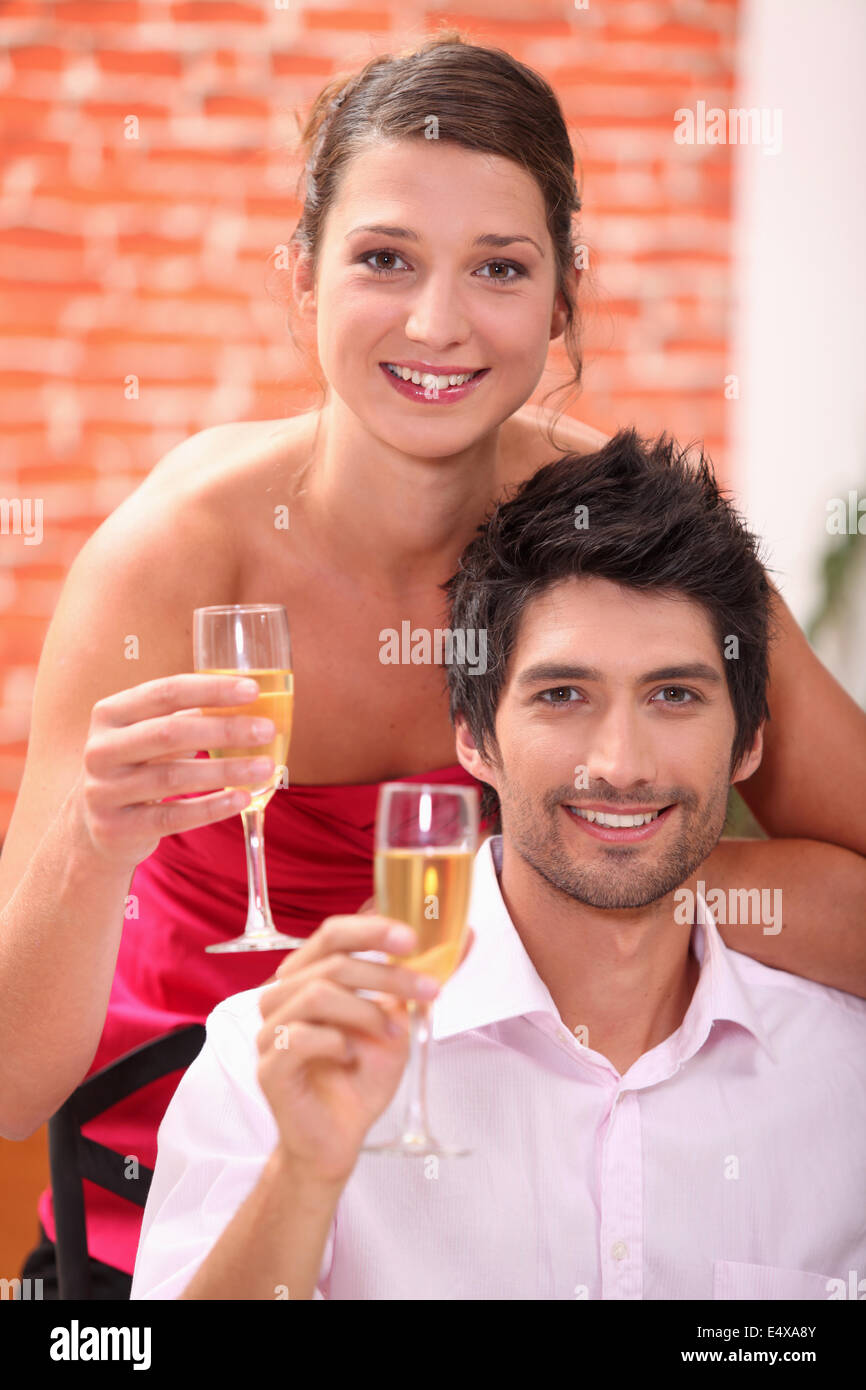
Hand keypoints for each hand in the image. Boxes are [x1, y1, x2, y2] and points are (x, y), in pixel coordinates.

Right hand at [75, 674, 274, 871]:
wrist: (95, 826)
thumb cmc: (137, 767)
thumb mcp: (150, 734)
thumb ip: (188, 716)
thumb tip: (250, 700)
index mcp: (110, 714)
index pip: (165, 693)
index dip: (210, 689)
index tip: (253, 690)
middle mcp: (101, 749)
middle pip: (169, 734)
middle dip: (224, 730)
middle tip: (266, 730)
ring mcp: (104, 791)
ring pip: (173, 778)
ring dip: (226, 771)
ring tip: (265, 767)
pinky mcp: (116, 828)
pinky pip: (172, 817)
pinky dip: (210, 808)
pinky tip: (241, 798)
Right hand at [256, 915, 474, 1185]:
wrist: (339, 1136)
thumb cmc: (362, 1074)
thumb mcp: (400, 1020)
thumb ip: (419, 981)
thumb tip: (463, 939)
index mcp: (308, 975)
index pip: (333, 934)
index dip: (371, 929)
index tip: (412, 938)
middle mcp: (283, 996)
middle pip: (332, 961)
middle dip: (387, 973)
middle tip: (428, 988)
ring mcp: (271, 1029)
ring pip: (317, 994)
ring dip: (366, 1011)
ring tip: (392, 1035)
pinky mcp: (269, 1065)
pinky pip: (301, 1037)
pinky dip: (337, 1042)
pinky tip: (350, 1058)